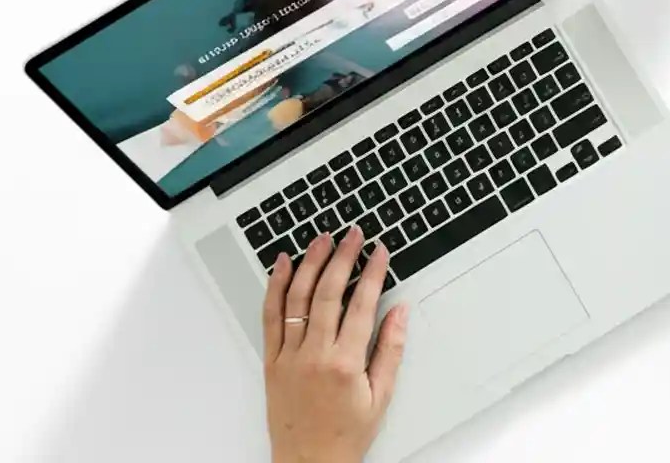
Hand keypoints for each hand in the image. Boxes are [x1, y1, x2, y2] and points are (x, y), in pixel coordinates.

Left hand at [263, 228, 408, 462]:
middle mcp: (314, 356)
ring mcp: (289, 356)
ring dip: (309, 263)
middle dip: (343, 257)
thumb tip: (399, 312)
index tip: (380, 252)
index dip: (373, 273)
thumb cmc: (346, 435)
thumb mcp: (381, 396)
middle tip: (352, 235)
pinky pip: (271, 316)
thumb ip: (390, 350)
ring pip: (297, 298)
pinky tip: (281, 265)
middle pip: (328, 293)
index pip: (362, 305)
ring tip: (320, 240)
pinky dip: (275, 287)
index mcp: (345, 364)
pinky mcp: (271, 361)